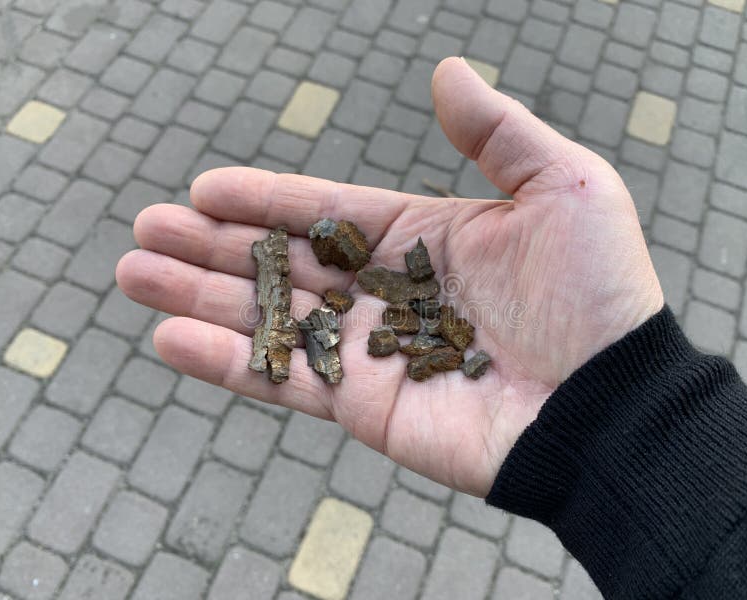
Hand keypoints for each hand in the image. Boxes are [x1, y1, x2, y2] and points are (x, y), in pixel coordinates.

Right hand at [116, 58, 662, 496]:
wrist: (611, 400)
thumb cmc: (597, 292)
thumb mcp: (561, 184)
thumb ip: (495, 131)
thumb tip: (445, 71)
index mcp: (424, 238)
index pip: (325, 212)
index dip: (265, 199)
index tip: (206, 186)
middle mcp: (387, 293)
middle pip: (283, 263)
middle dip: (214, 246)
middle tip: (149, 226)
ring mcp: (369, 351)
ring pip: (268, 319)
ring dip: (199, 297)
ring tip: (135, 272)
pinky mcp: (363, 406)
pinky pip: (281, 380)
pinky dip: (225, 362)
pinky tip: (169, 339)